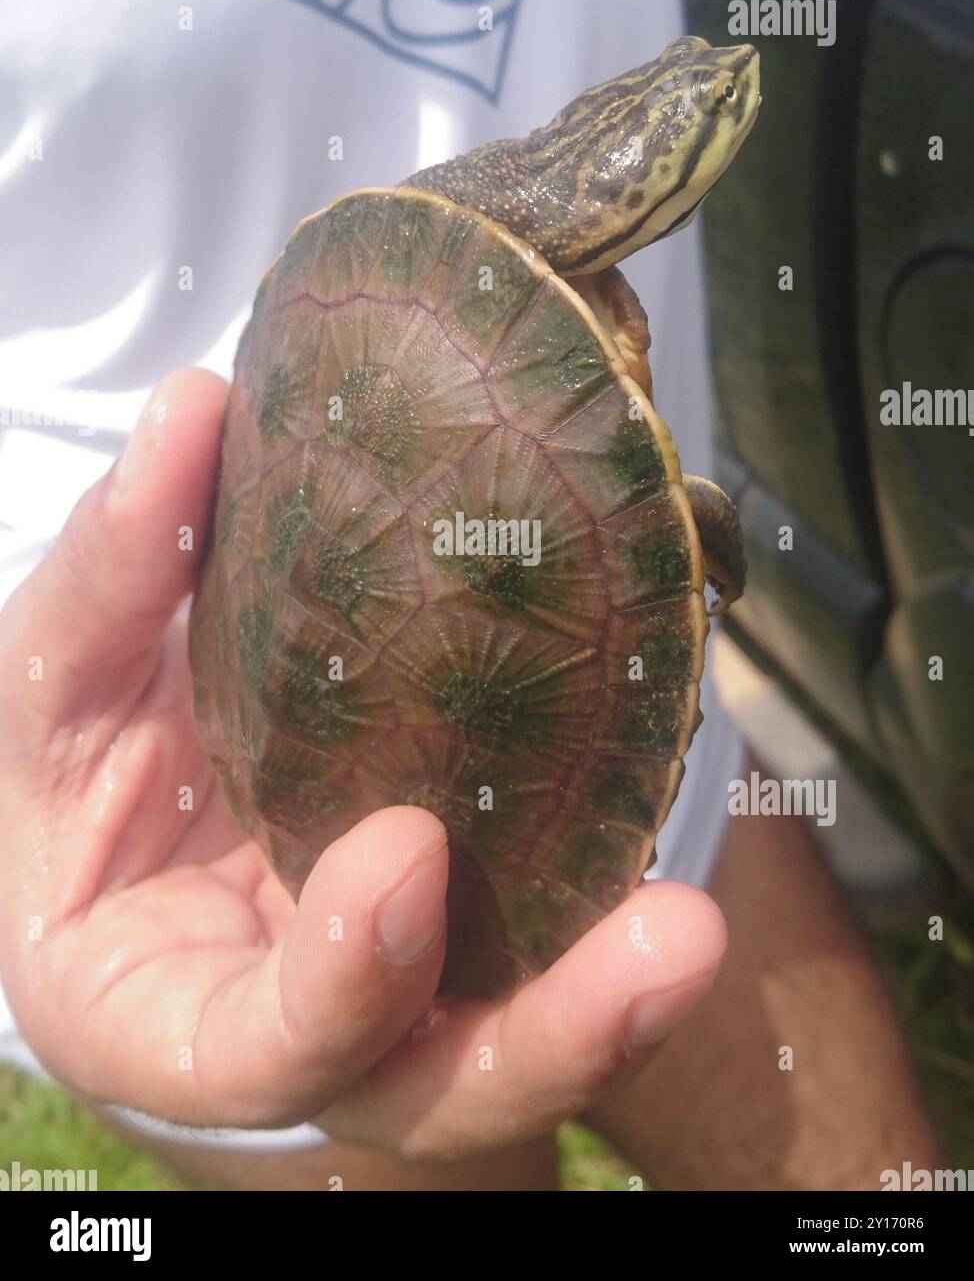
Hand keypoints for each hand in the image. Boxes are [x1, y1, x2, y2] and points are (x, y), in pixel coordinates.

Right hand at [0, 369, 726, 1159]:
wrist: (141, 784)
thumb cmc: (80, 756)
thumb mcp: (63, 677)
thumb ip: (114, 572)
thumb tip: (191, 408)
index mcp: (152, 1008)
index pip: (248, 1048)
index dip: (334, 981)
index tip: (408, 851)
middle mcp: (288, 1033)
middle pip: (425, 1089)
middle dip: (547, 1036)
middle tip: (668, 938)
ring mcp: (389, 1002)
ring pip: (507, 1051)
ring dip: (611, 1002)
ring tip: (693, 923)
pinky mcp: (459, 945)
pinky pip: (541, 954)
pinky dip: (605, 919)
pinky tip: (667, 850)